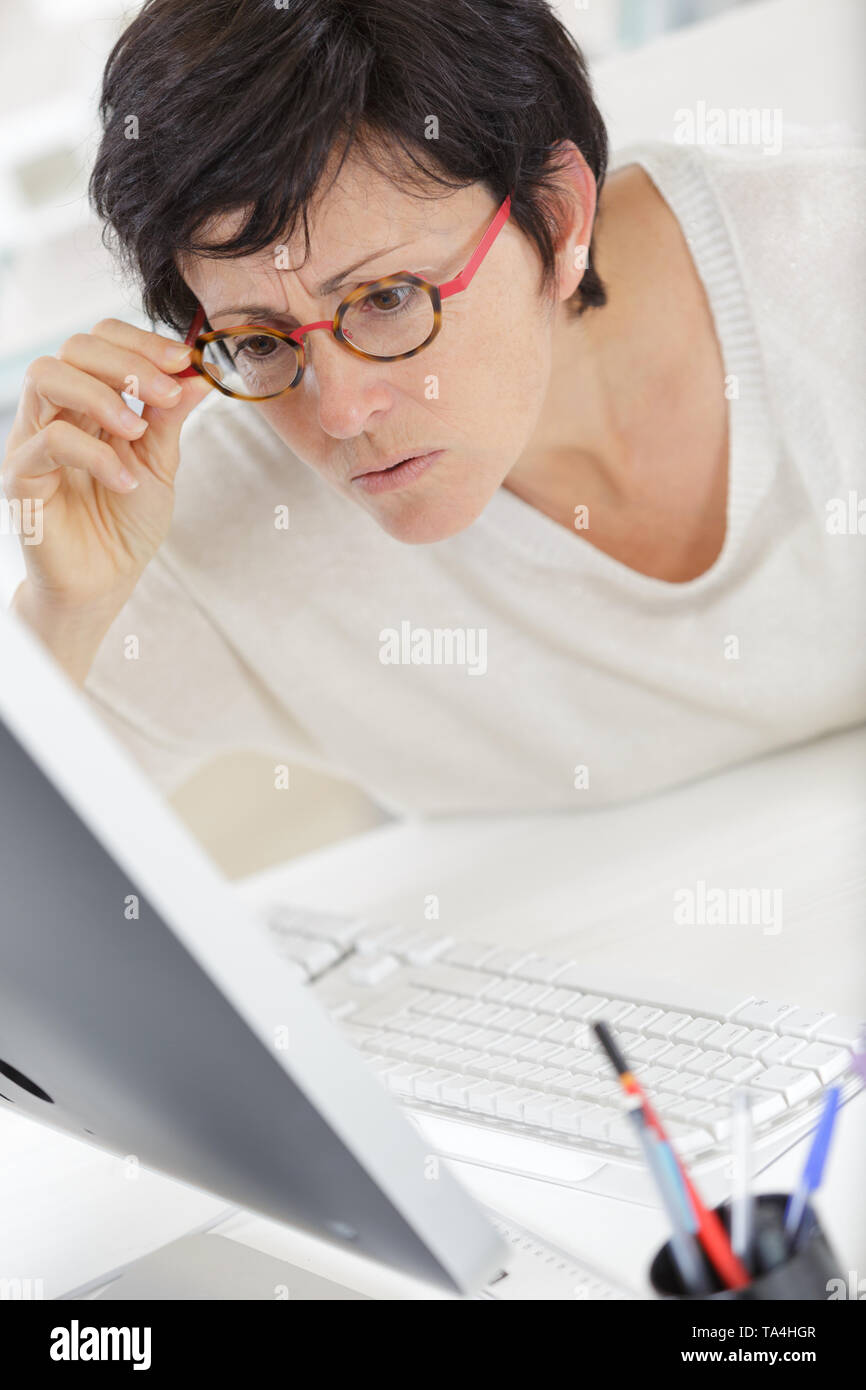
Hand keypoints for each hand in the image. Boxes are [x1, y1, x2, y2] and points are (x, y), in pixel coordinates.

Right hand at [2, 317, 211, 613]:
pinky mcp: (21, 476)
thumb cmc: (127, 521)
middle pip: (74, 348)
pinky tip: (125, 482)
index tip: (184, 360)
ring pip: (48, 377)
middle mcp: (56, 410)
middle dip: (128, 362)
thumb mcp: (160, 463)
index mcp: (90, 400)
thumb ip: (171, 418)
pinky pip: (48, 442)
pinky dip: (94, 455)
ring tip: (138, 432)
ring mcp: (33, 438)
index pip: (101, 341)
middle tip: (167, 394)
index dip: (141, 342)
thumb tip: (199, 372)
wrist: (105, 580)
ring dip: (102, 396)